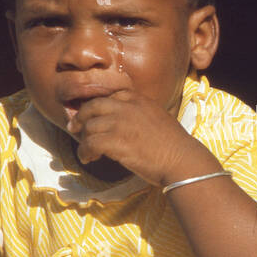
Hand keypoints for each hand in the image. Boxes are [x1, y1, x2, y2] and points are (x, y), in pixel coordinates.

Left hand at [65, 90, 206, 185]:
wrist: (181, 159)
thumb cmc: (174, 145)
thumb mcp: (158, 118)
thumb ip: (139, 115)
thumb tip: (125, 126)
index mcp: (138, 99)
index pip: (109, 97)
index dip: (96, 107)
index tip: (91, 117)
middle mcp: (126, 106)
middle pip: (92, 106)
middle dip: (81, 118)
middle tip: (75, 129)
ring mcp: (119, 122)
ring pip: (89, 127)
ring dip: (84, 141)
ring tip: (87, 153)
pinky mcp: (114, 141)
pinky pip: (89, 144)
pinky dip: (85, 152)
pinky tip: (88, 159)